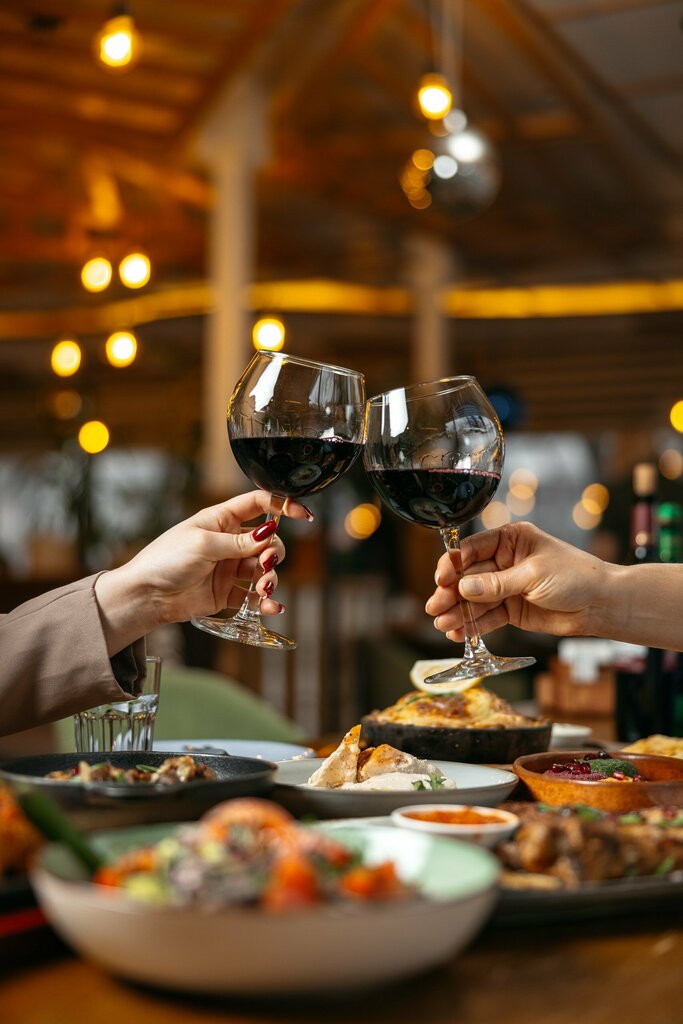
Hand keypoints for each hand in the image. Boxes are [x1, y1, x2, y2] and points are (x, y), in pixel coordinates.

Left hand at [95, 491, 312, 651]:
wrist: (146, 595)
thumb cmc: (165, 560)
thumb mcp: (203, 545)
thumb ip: (240, 542)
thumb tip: (271, 532)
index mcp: (221, 519)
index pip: (259, 504)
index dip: (282, 505)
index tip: (304, 515)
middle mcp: (229, 541)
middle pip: (268, 541)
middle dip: (273, 553)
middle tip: (264, 565)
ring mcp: (229, 567)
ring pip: (264, 569)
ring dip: (270, 578)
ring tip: (264, 589)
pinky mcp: (228, 592)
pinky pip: (254, 596)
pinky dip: (265, 601)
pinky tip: (271, 606)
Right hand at [425, 522, 611, 641]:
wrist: (601, 604)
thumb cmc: (576, 577)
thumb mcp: (533, 576)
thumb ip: (497, 584)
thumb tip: (463, 588)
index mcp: (511, 540)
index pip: (473, 549)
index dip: (454, 564)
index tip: (442, 579)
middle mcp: (505, 562)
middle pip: (469, 576)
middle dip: (451, 592)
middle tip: (435, 607)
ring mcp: (507, 587)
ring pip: (475, 599)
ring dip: (458, 612)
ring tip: (442, 624)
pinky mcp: (512, 609)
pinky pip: (487, 617)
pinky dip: (472, 625)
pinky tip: (457, 633)